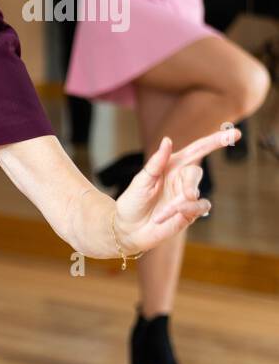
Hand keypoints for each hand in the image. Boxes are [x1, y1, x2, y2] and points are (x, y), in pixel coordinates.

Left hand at [112, 128, 239, 254]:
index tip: (235, 134)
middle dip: (190, 183)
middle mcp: (181, 180)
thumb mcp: (141, 180)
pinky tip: (172, 215)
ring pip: (197, 193)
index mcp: (170, 166)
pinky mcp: (189, 213)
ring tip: (163, 213)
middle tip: (185, 195)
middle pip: (196, 172)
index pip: (196, 150)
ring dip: (182, 202)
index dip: (215, 141)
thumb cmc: (132, 202)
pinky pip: (199, 208)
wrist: (128, 229)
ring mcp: (186, 197)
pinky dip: (188, 210)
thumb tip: (167, 140)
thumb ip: (156, 162)